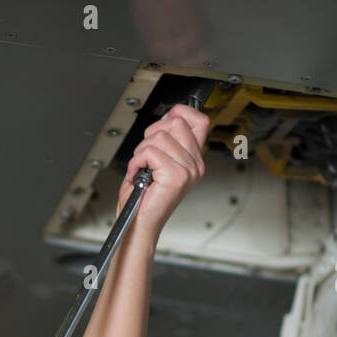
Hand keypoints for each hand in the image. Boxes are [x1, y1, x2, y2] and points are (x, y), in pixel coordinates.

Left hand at [116, 103, 210, 234]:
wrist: (138, 224)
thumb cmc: (143, 198)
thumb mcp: (155, 162)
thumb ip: (165, 140)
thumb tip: (167, 118)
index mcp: (193, 159)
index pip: (199, 120)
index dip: (180, 113)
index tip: (164, 122)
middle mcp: (195, 164)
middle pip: (176, 123)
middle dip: (152, 134)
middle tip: (146, 155)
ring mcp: (188, 170)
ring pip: (160, 136)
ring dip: (142, 150)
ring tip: (142, 167)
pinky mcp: (176, 176)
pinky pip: (150, 152)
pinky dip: (137, 161)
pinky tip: (138, 174)